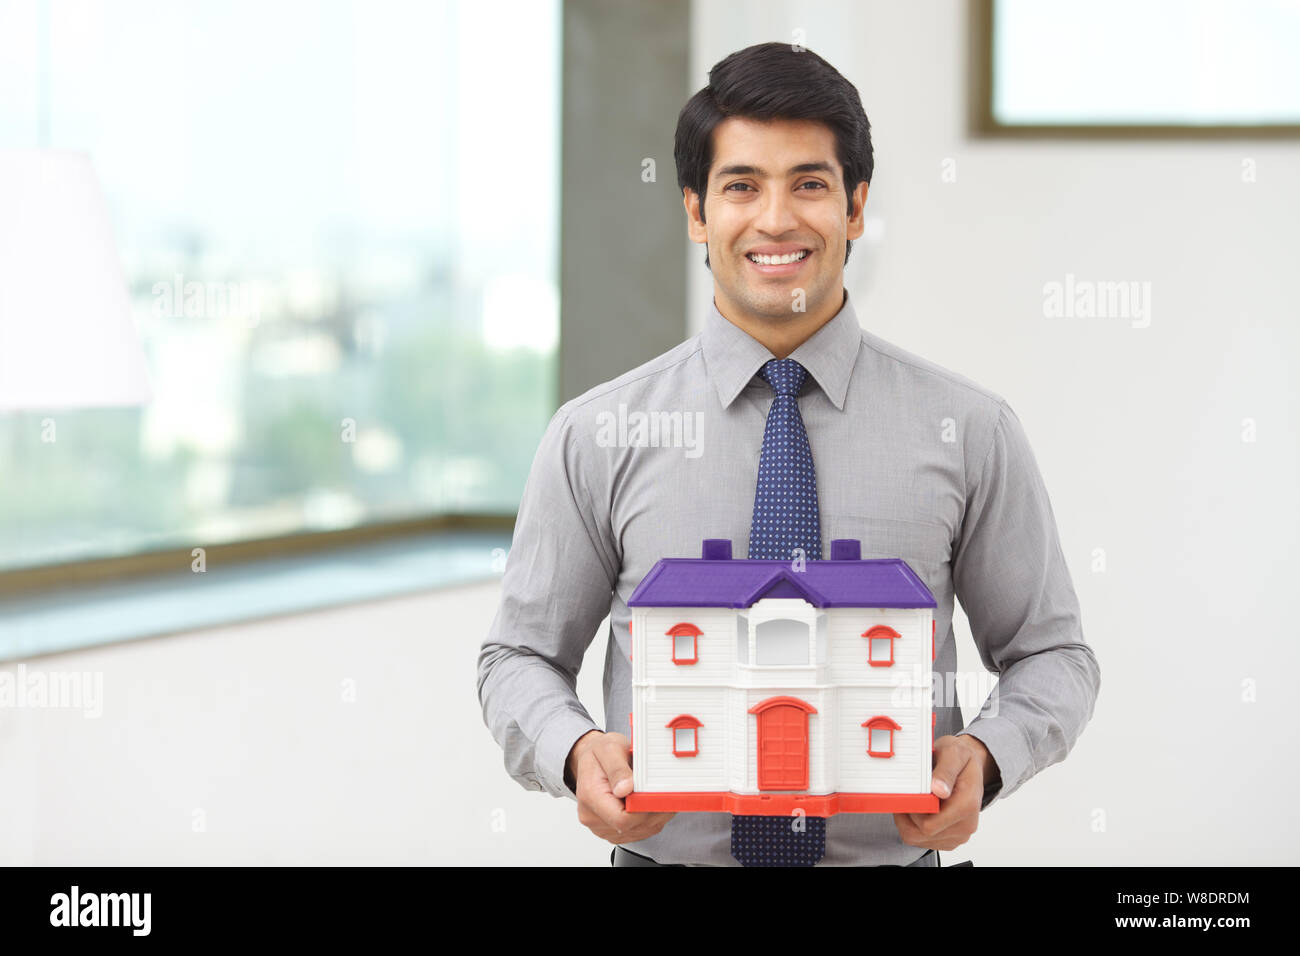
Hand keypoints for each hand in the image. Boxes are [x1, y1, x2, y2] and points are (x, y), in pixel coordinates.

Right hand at [567, 730, 675, 844]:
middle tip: (661, 790)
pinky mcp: (611, 830)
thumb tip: (626, 788)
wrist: (591, 758)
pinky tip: (649, 802)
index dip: (644, 809)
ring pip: (638, 832)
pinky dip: (648, 820)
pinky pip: (636, 832)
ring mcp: (601, 826)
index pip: (622, 819)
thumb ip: (618, 769)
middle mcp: (592, 816)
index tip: (656, 794)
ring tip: (654, 794)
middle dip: (652, 810)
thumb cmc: (599, 753)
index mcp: (590, 796)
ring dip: (653, 816)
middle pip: (633, 827)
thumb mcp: (608, 749)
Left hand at [893, 734, 994, 852]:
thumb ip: (945, 771)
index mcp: (967, 806)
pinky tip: (918, 809)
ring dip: (908, 821)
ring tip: (912, 800)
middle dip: (907, 815)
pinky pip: (922, 841)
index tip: (907, 795)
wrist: (970, 765)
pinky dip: (913, 826)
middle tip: (906, 795)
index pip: (929, 825)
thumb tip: (939, 789)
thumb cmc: (961, 759)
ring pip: (918, 839)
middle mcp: (965, 825)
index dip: (911, 811)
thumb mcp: (954, 753)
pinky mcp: (950, 839)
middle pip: (921, 834)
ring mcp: (958, 835)